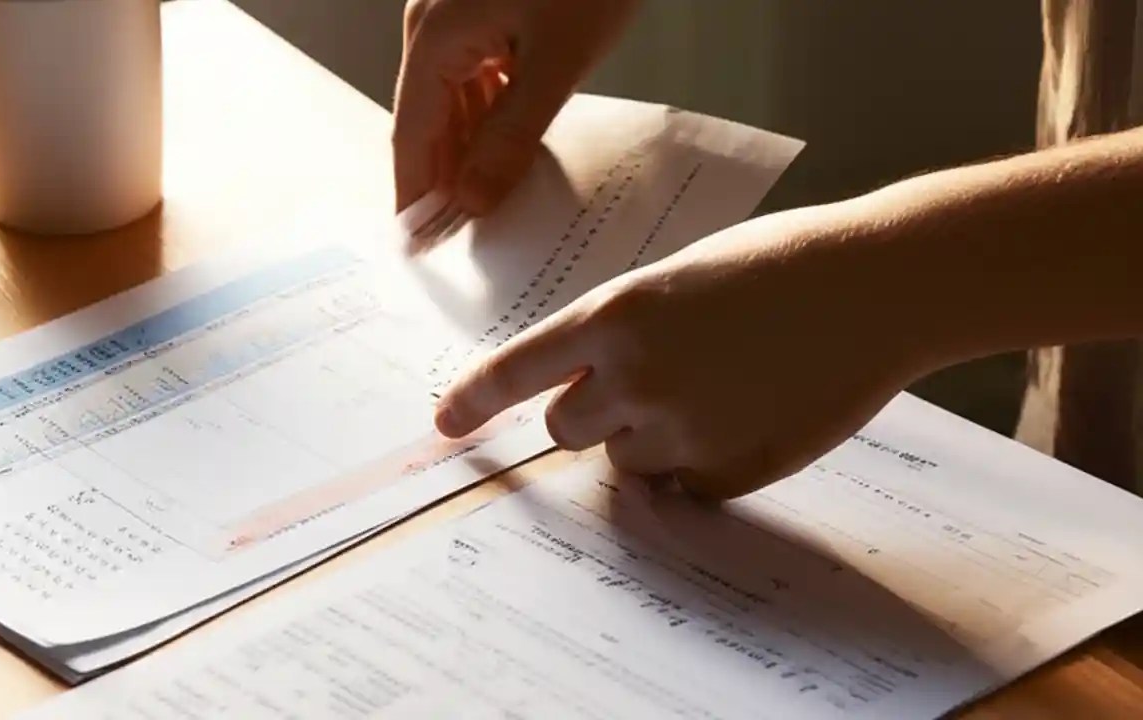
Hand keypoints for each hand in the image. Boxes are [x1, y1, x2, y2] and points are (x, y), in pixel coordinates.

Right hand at [393, 0, 638, 217]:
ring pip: (453, 102)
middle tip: (457, 240)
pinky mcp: (489, 9)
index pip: (412, 138)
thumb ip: (511, 135)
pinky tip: (510, 147)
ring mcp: (458, 16)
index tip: (418, 246)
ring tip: (486, 204)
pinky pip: (477, 77)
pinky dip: (489, 118)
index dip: (415, 195)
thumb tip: (474, 199)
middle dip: (442, 180)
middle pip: (427, 122)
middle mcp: (433, 27)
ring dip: (467, 151)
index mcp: (435, 39)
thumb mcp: (556, 61)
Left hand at [433, 205, 936, 499]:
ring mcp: (683, 432)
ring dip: (646, 440)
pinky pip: (685, 488)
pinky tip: (747, 417)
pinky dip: (701, 465)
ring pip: (625, 463)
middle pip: (565, 430)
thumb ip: (625, 331)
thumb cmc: (780, 262)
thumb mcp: (679, 278)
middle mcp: (635, 379)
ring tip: (712, 392)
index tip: (445, 425)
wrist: (874, 285)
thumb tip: (590, 384)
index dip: (475, 400)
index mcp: (616, 317)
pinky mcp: (729, 471)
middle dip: (589, 414)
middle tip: (640, 385)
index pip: (518, 369)